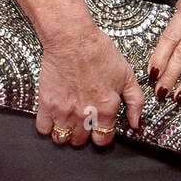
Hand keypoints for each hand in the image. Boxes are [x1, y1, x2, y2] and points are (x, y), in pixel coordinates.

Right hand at [36, 21, 143, 147]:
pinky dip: (47, 126)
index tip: (100, 129)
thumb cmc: (100, 52)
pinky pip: (43, 129)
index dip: (102, 135)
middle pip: (80, 141)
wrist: (73, 39)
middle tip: (83, 121)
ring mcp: (64, 112)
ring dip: (65, 133)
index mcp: (106, 109)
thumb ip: (135, 101)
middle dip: (83, 134)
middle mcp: (85, 115)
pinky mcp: (46, 105)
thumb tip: (136, 124)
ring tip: (68, 120)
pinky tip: (54, 116)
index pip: (103, 139)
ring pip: (62, 139)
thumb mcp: (127, 74)